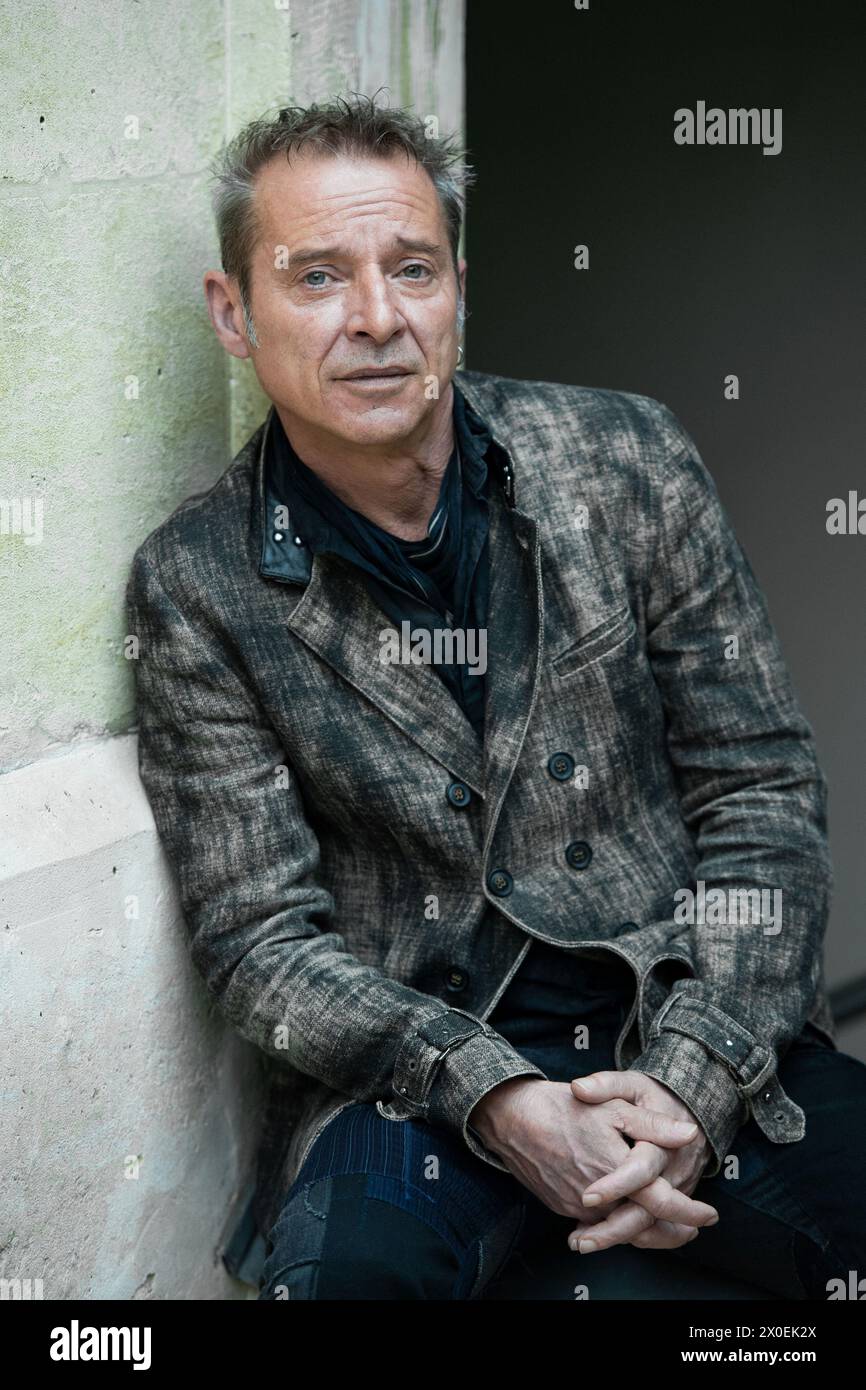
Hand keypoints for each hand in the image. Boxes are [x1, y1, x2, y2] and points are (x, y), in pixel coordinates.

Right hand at [468, 1076, 716, 1236]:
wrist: (513, 1118)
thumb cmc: (565, 1106)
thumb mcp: (613, 1105)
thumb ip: (652, 1125)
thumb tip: (690, 1134)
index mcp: (615, 1167)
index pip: (660, 1200)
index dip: (688, 1211)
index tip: (709, 1215)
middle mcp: (596, 1196)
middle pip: (642, 1226)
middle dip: (672, 1233)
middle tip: (694, 1230)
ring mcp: (576, 1206)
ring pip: (619, 1229)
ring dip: (646, 1232)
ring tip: (669, 1230)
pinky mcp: (561, 1208)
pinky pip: (595, 1224)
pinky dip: (616, 1225)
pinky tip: (626, 1217)